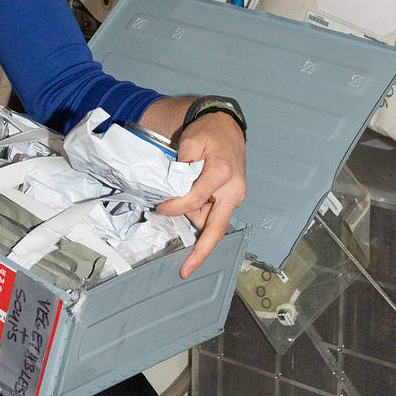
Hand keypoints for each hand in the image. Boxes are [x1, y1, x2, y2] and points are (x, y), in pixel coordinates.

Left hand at [153, 112, 246, 279]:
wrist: (226, 125)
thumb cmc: (208, 133)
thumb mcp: (191, 141)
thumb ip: (182, 167)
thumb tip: (174, 191)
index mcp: (222, 173)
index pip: (195, 200)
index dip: (175, 207)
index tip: (160, 207)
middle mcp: (233, 189)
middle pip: (216, 227)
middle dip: (202, 252)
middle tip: (186, 270)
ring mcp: (236, 196)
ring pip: (212, 221)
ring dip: (194, 219)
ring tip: (177, 203)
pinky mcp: (233, 199)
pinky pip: (215, 214)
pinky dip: (200, 214)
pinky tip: (187, 205)